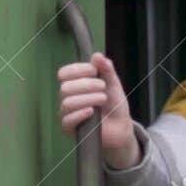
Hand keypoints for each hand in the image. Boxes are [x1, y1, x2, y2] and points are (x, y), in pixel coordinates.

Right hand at [58, 52, 138, 167]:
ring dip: (88, 98)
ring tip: (103, 99)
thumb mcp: (113, 84)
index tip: (94, 70)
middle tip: (103, 87)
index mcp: (74, 84)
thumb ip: (106, 70)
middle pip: (65, 87)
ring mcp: (67, 114)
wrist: (121, 128)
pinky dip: (80, 114)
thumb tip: (97, 55)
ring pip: (67, 103)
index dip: (78, 69)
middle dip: (86, 85)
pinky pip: (67, 120)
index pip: (64, 73)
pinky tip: (92, 112)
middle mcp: (67, 98)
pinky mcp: (70, 129)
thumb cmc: (114, 105)